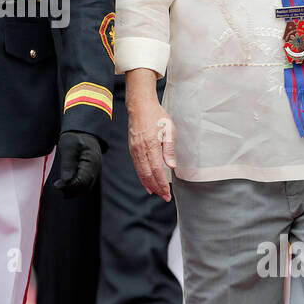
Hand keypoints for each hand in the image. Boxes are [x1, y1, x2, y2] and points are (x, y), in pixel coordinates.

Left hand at [54, 131, 102, 196]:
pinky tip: (64, 186)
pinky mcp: (89, 176)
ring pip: (84, 189)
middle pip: (84, 188)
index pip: (82, 181)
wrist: (83, 135)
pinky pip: (83, 187)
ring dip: (72, 191)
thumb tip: (66, 181)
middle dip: (70, 190)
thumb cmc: (75, 139)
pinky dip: (74, 189)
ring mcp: (93, 174)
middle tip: (57, 185)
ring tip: (60, 186)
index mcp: (91, 162)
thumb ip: (68, 164)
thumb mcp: (69, 147)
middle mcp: (95, 171)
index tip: (56, 185)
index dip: (69, 186)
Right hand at [126, 72, 175, 201]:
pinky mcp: (132, 148)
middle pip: (147, 174)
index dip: (162, 184)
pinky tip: (146, 182)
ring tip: (155, 193)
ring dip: (148, 184)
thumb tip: (171, 166)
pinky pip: (137, 166)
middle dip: (156, 188)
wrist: (140, 106)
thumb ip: (169, 149)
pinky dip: (142, 176)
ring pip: (141, 172)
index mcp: (151, 145)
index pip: (157, 170)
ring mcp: (135, 150)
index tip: (167, 193)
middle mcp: (141, 150)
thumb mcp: (169, 129)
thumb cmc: (157, 115)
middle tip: (164, 197)